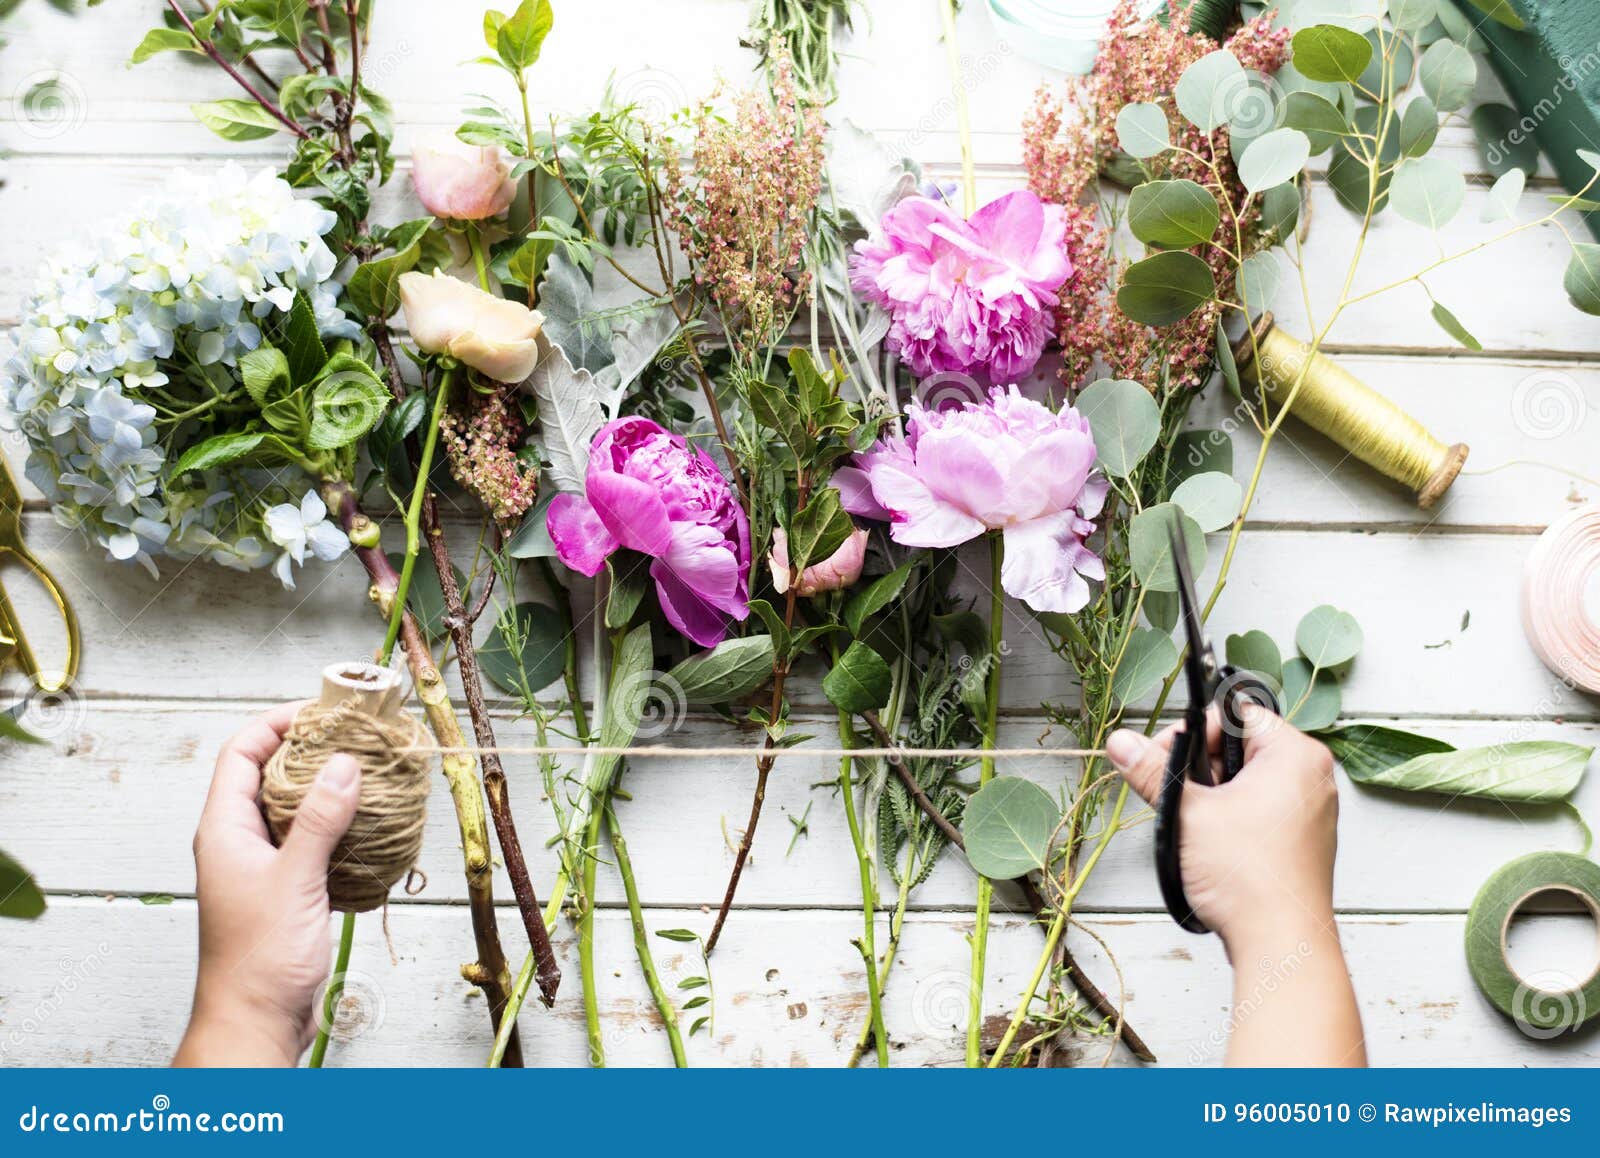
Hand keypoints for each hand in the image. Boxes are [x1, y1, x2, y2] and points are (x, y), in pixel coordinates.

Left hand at [174, 704, 360, 1066]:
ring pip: (294, 811)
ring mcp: (262, 868)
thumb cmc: (258, 960)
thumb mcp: (293, 881)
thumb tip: (342, 764)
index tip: (320, 712)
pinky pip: (311, 845)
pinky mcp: (285, 892)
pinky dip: (339, 831)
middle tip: (356, 739)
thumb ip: (318, 820)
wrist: (255, 1022)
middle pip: (270, 776)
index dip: (276, 724)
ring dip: (329, 792)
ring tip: (371, 777)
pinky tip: (370, 831)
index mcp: (224, 830)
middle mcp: (239, 842)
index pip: (241, 754)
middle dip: (311, 752)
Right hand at [1106, 704, 1363, 1065]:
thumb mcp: (1187, 813)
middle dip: (1199, 769)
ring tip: (1193, 826)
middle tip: (1176, 796)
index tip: (1167, 759)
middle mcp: (1312, 779)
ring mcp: (1311, 812)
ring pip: (1246, 782)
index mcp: (1296, 755)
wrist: (1280, 943)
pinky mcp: (1302, 842)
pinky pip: (1259, 811)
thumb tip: (1123, 743)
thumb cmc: (1250, 877)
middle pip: (1238, 748)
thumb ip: (1152, 771)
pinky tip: (1212, 845)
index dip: (1193, 733)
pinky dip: (1230, 819)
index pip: (1235, 716)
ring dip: (1211, 797)